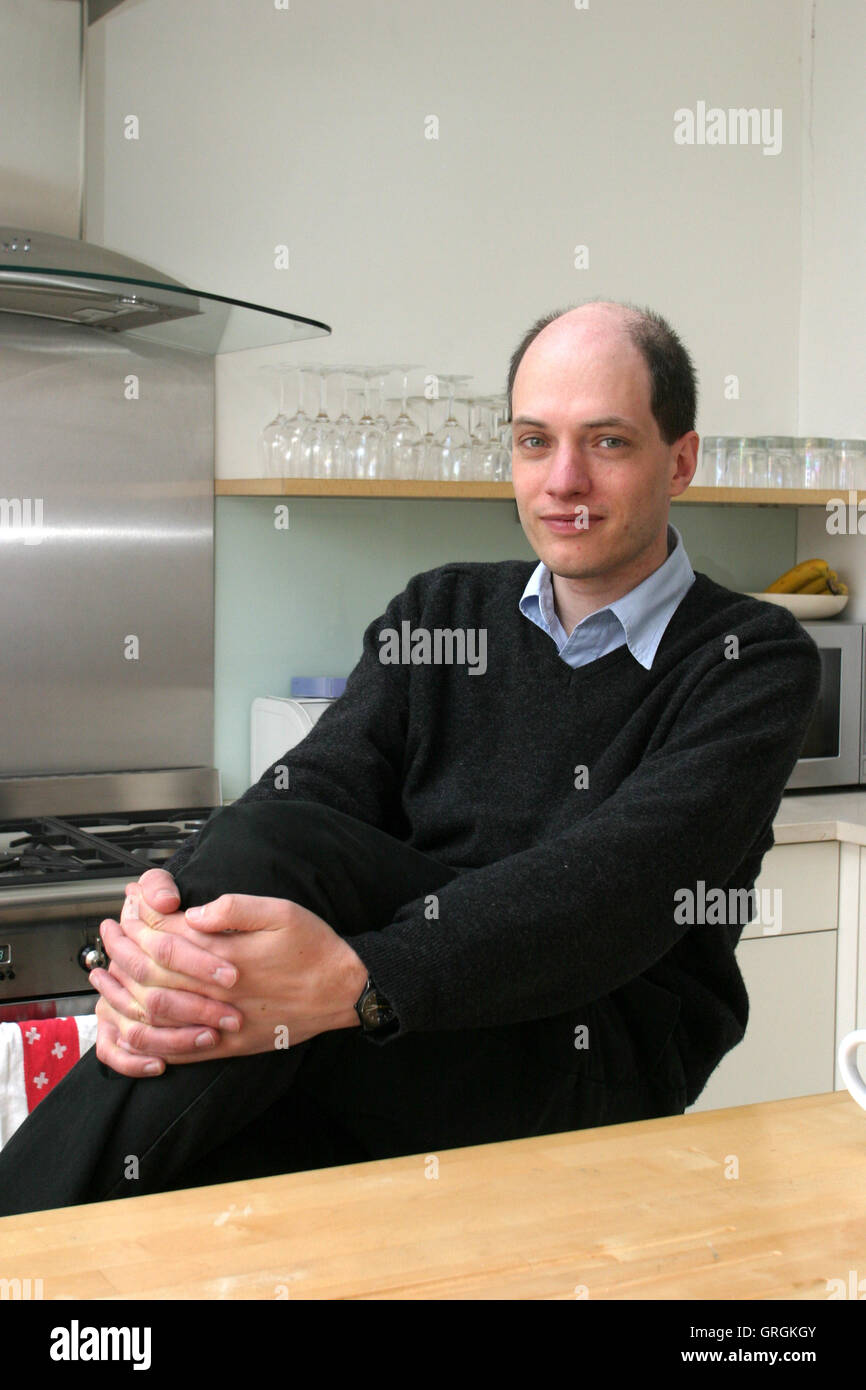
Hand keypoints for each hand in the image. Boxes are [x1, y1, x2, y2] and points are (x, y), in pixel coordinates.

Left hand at [91, 881, 366, 1077]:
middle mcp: (218, 990)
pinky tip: (132, 1028)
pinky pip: (179, 1048)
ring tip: (108, 976)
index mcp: (227, 953)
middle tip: (107, 935)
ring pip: (158, 1013)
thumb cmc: (314, 947)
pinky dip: (151, 1040)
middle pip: (154, 972)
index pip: (167, 936)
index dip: (141, 921)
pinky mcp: (229, 1044)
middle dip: (124, 951)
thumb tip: (195, 913)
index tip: (128, 906)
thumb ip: (236, 907)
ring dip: (127, 994)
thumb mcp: (281, 911)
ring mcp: (221, 1021)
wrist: (344, 991)